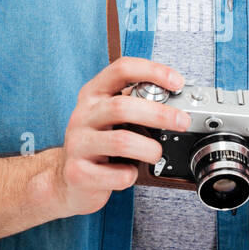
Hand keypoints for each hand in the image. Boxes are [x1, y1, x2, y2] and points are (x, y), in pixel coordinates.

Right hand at [49, 57, 189, 216]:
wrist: (67, 180)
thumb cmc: (98, 145)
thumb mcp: (111, 117)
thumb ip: (136, 105)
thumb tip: (176, 103)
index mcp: (93, 94)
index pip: (121, 69)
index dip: (153, 71)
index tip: (177, 82)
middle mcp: (82, 115)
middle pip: (122, 107)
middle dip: (160, 114)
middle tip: (182, 122)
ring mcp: (77, 144)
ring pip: (121, 141)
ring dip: (149, 148)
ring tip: (155, 153)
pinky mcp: (78, 173)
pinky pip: (116, 174)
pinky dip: (131, 175)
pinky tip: (129, 173)